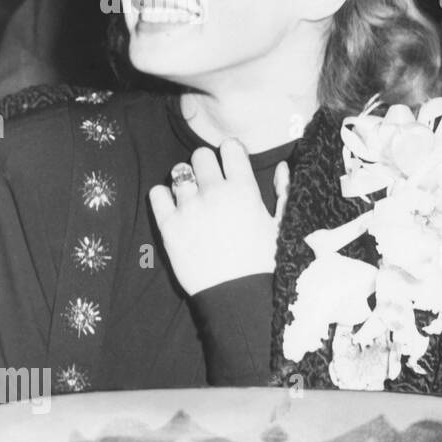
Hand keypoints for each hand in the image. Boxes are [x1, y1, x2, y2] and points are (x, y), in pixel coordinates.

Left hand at [149, 139, 289, 295]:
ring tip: (193, 198)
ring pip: (178, 172)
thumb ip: (284, 192)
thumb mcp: (282, 225)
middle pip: (200, 155)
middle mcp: (214, 192)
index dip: (231, 153)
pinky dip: (164, 196)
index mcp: (244, 189)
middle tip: (211, 183)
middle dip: (207, 165)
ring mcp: (188, 208)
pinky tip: (175, 208)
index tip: (232, 164)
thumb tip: (283, 166)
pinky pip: (157, 194)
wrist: (237, 294)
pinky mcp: (168, 225)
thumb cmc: (264, 262)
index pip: (230, 147)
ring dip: (186, 182)